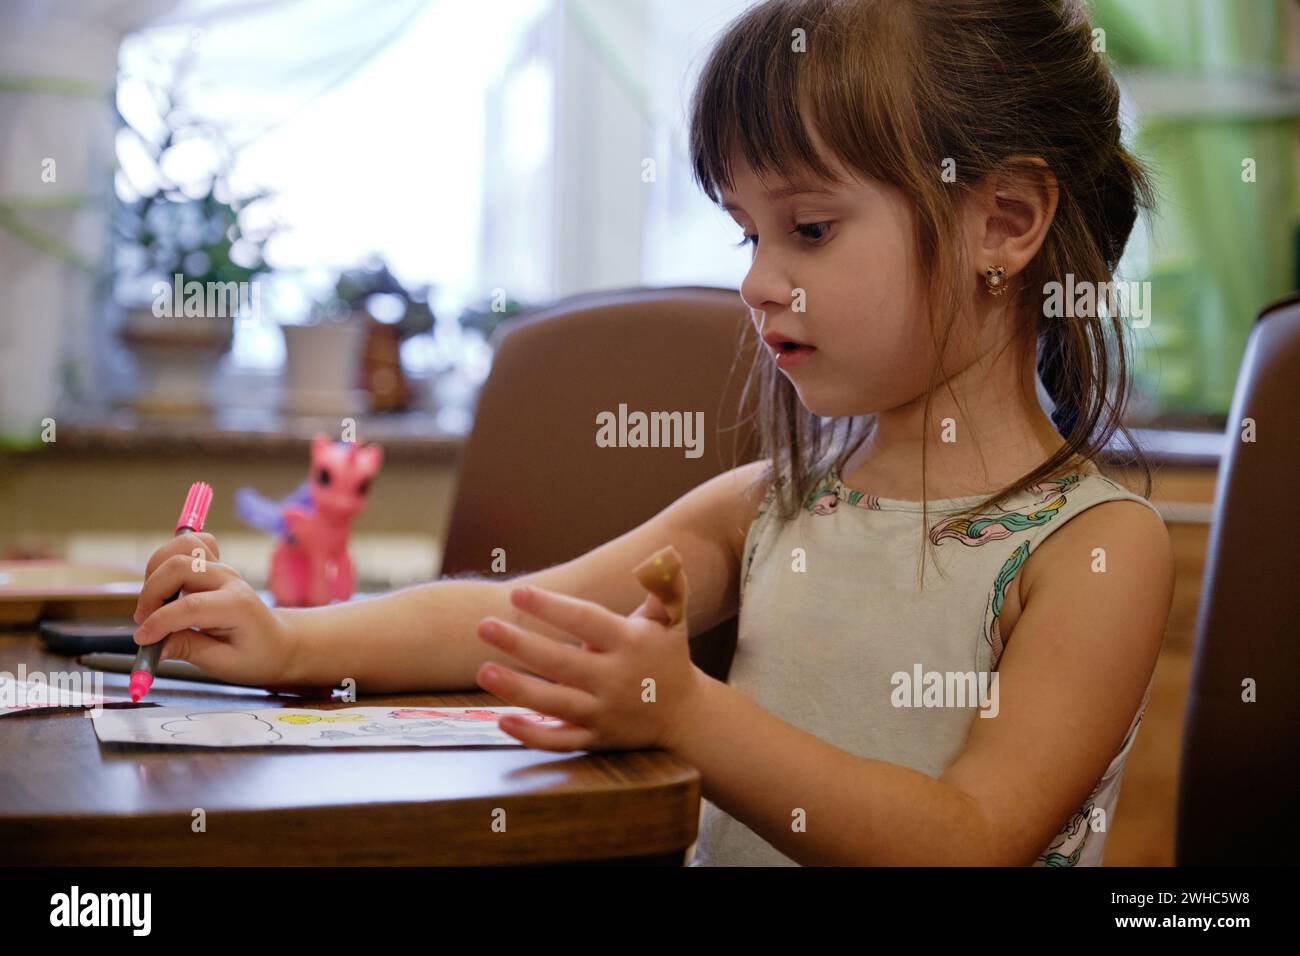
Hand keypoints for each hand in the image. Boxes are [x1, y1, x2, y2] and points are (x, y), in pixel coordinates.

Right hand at [132, 531, 297, 686]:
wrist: (278, 642)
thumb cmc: (255, 656)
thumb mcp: (223, 664)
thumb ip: (188, 650)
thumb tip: (155, 647)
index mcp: (237, 606)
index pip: (190, 606)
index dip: (159, 622)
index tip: (142, 639)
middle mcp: (229, 580)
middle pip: (179, 566)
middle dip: (152, 592)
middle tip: (144, 620)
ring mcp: (222, 569)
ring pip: (182, 547)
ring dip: (156, 571)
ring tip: (152, 602)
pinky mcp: (213, 566)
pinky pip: (189, 544)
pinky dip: (170, 557)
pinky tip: (168, 585)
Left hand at [474, 551, 702, 752]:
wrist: (684, 714)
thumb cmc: (668, 656)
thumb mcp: (671, 619)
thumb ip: (666, 585)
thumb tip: (665, 554)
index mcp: (629, 644)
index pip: (586, 622)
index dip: (552, 608)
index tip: (518, 593)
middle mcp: (614, 680)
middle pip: (561, 663)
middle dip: (521, 645)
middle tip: (484, 626)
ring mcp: (603, 712)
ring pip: (555, 704)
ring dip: (517, 689)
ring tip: (482, 670)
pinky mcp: (595, 738)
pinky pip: (559, 741)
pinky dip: (531, 734)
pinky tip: (501, 721)